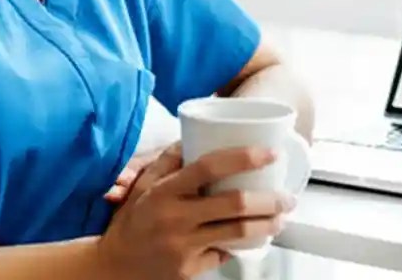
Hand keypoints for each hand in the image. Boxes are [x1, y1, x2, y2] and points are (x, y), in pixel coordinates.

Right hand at [96, 144, 295, 279]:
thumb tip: (195, 134)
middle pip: (235, 204)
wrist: (113, 266)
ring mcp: (183, 246)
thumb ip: (170, 159)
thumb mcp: (144, 184)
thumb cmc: (133, 220)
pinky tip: (251, 239)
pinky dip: (239, 246)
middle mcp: (175, 217)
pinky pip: (223, 254)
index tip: (268, 153)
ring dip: (266, 225)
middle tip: (287, 196)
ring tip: (281, 218)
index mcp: (165, 190)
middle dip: (270, 200)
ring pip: (237, 233)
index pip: (209, 167)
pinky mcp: (189, 270)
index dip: (243, 157)